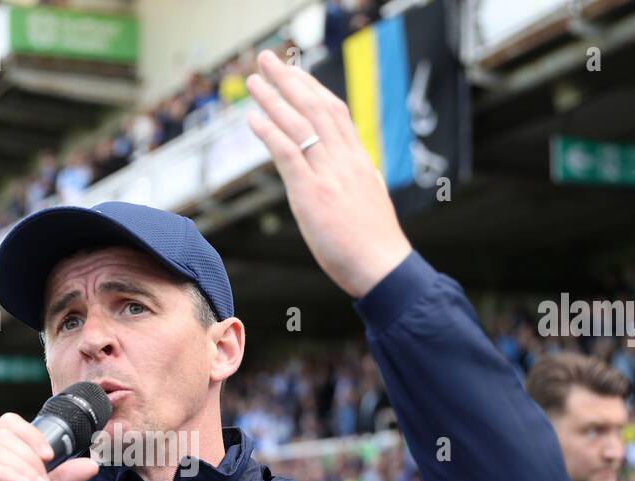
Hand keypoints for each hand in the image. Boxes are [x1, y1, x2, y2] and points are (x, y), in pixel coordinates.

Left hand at [245, 49, 411, 298]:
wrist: (382, 266)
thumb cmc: (373, 244)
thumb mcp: (367, 201)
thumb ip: (355, 182)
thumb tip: (348, 176)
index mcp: (359, 160)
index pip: (336, 112)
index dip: (313, 88)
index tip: (296, 73)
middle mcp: (344, 160)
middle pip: (315, 107)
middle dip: (289, 79)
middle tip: (267, 60)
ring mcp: (328, 175)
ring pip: (299, 124)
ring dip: (273, 98)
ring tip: (253, 80)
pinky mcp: (312, 194)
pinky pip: (288, 154)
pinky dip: (269, 133)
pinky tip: (252, 119)